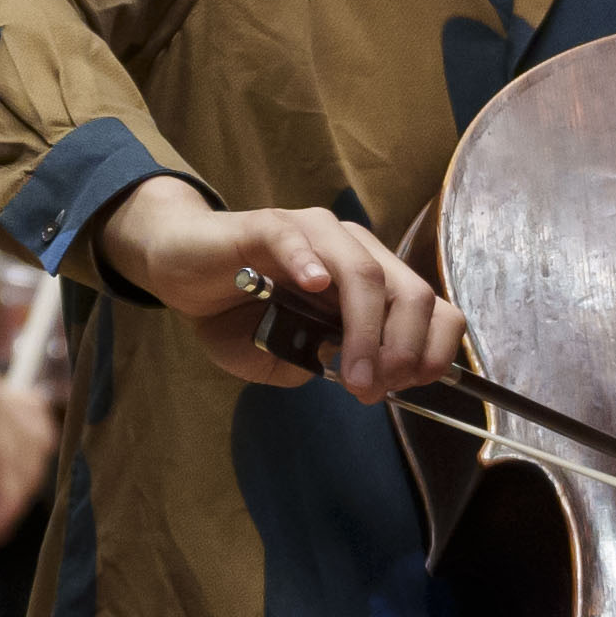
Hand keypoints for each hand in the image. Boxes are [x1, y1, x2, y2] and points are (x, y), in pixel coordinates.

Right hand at [100, 179, 461, 398]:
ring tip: (353, 375)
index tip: (411, 387)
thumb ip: (321, 365)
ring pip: (362, 272)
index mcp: (370, 279)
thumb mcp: (286, 357)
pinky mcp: (265, 226)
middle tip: (373, 390)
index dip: (433, 347)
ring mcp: (312, 233)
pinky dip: (308, 263)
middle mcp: (353, 250)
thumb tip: (362, 378)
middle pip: (408, 291)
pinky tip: (312, 287)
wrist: (182, 270)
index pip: (430, 305)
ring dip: (365, 329)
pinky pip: (293, 239)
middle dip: (402, 348)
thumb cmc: (237, 315)